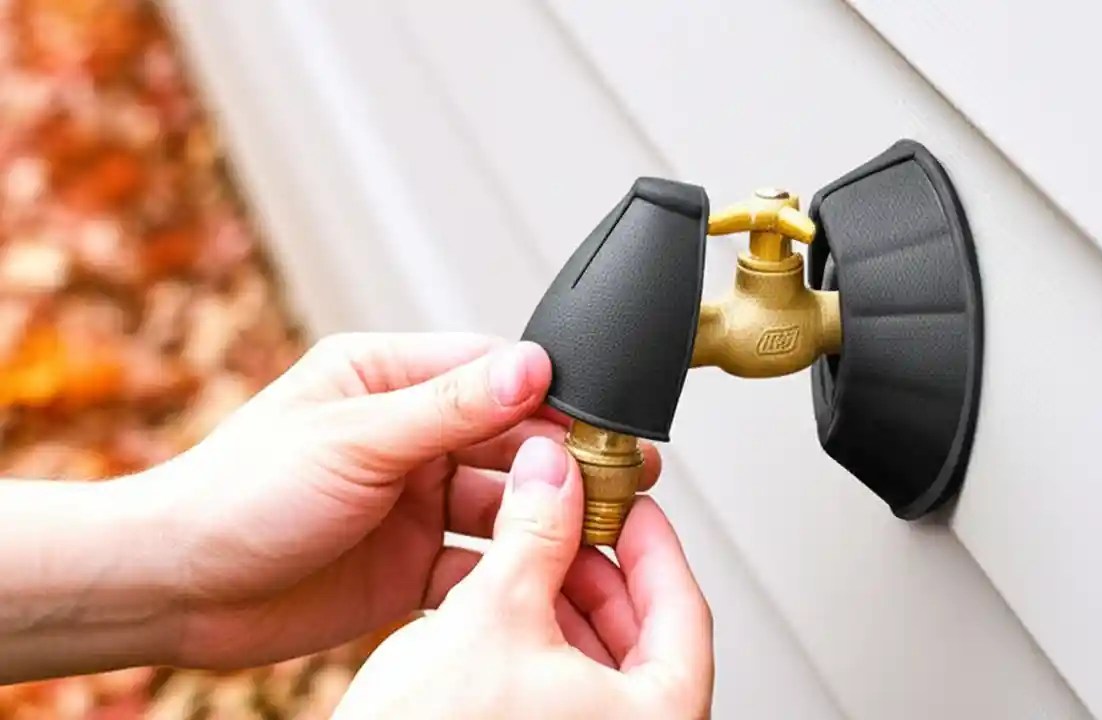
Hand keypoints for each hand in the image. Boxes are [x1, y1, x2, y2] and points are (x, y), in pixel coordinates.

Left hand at [143, 332, 660, 667]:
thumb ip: (450, 405)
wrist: (178, 588)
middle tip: (620, 477)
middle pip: (510, 440)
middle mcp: (407, 437)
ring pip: (504, 504)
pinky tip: (543, 580)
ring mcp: (412, 502)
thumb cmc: (236, 493)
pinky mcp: (411, 564)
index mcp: (387, 378)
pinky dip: (513, 573)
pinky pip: (480, 564)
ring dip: (545, 518)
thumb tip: (531, 367)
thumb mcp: (355, 437)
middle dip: (562, 460)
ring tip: (593, 531)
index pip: (491, 372)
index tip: (601, 417)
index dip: (550, 394)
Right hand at [333, 437, 713, 719]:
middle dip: (596, 562)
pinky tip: (507, 602)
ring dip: (565, 596)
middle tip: (569, 512)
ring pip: (600, 655)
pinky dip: (543, 637)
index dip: (648, 538)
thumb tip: (553, 475)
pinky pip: (566, 682)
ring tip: (530, 547)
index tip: (625, 498)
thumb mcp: (494, 616)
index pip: (681, 605)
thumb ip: (534, 533)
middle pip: (643, 628)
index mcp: (660, 714)